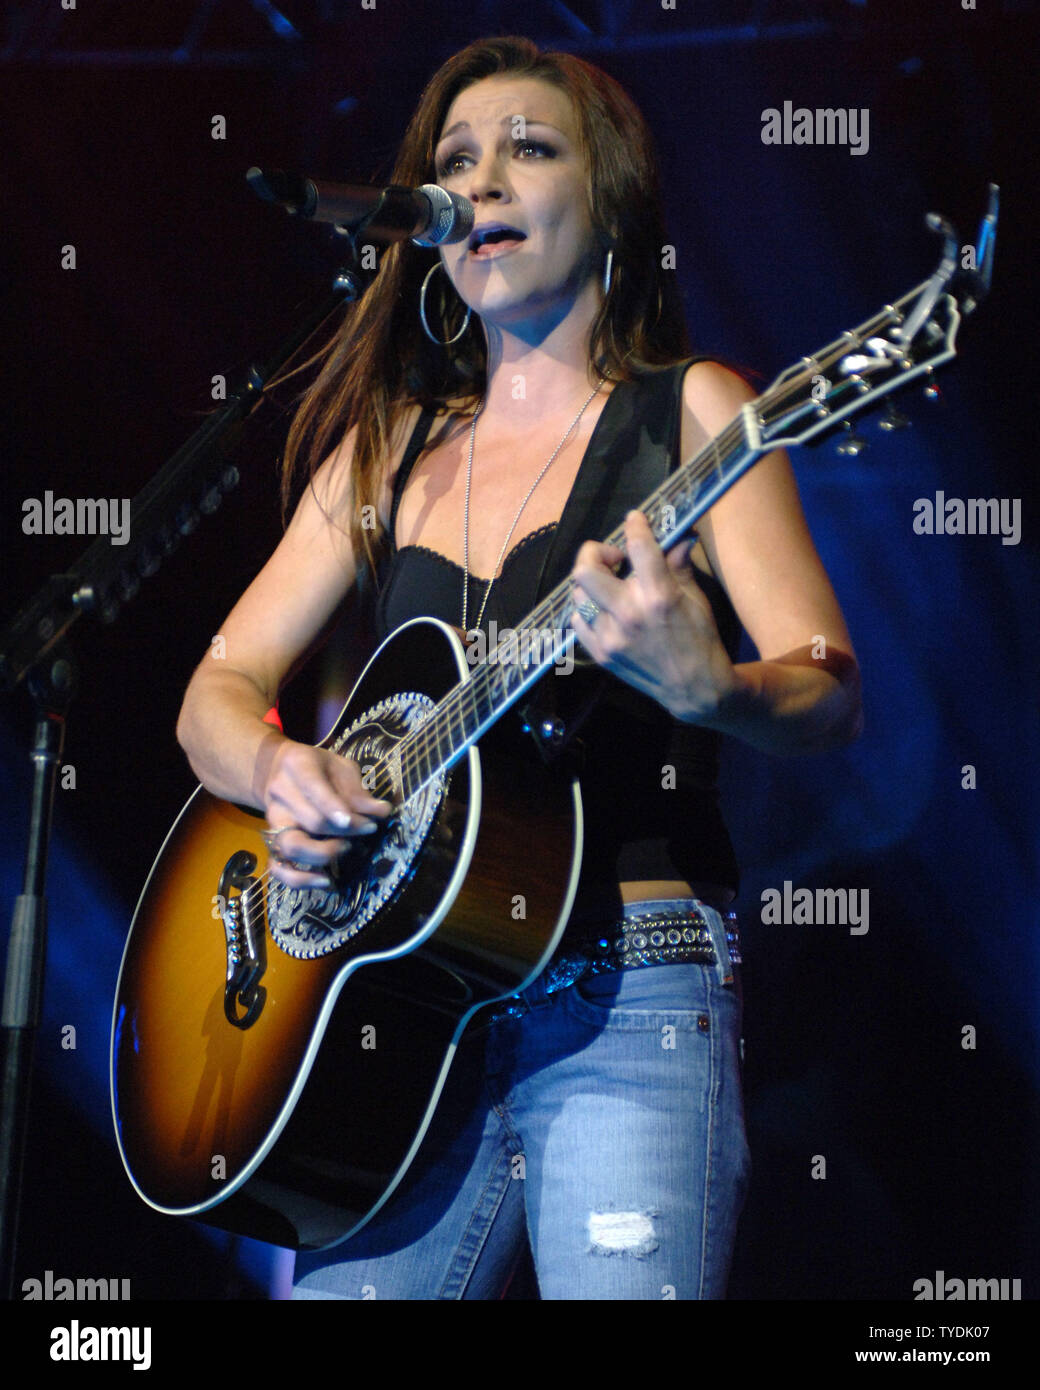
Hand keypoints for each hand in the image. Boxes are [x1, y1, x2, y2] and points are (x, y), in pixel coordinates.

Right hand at [260, 739, 392, 888]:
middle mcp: (280, 794)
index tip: (357, 822)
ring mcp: (273, 820)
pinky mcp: (272, 842)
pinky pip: (278, 868)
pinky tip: (325, 881)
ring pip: (291, 847)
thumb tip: (382, 812)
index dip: (334, 807)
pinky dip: (299, 880)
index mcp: (297, 766)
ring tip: (347, 848)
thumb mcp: (341, 768)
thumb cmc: (318, 768)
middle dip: (346, 831)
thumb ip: (359, 791)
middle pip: (312, 821)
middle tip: (368, 829)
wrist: (278, 770)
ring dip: (324, 854)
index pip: (314, 788)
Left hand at [569, 510, 741, 721]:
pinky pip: (577, 620)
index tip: (635, 519)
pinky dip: (586, 609)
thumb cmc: (699, 639)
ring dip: (592, 582)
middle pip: (585, 569)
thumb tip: (679, 535)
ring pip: (578, 594)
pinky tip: (604, 610)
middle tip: (614, 558)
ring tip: (611, 586)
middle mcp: (629, 615)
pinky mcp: (601, 654)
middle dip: (595, 552)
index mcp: (659, 596)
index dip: (635, 525)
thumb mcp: (696, 598)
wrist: (693, 688)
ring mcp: (610, 637)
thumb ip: (679, 564)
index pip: (638, 546)